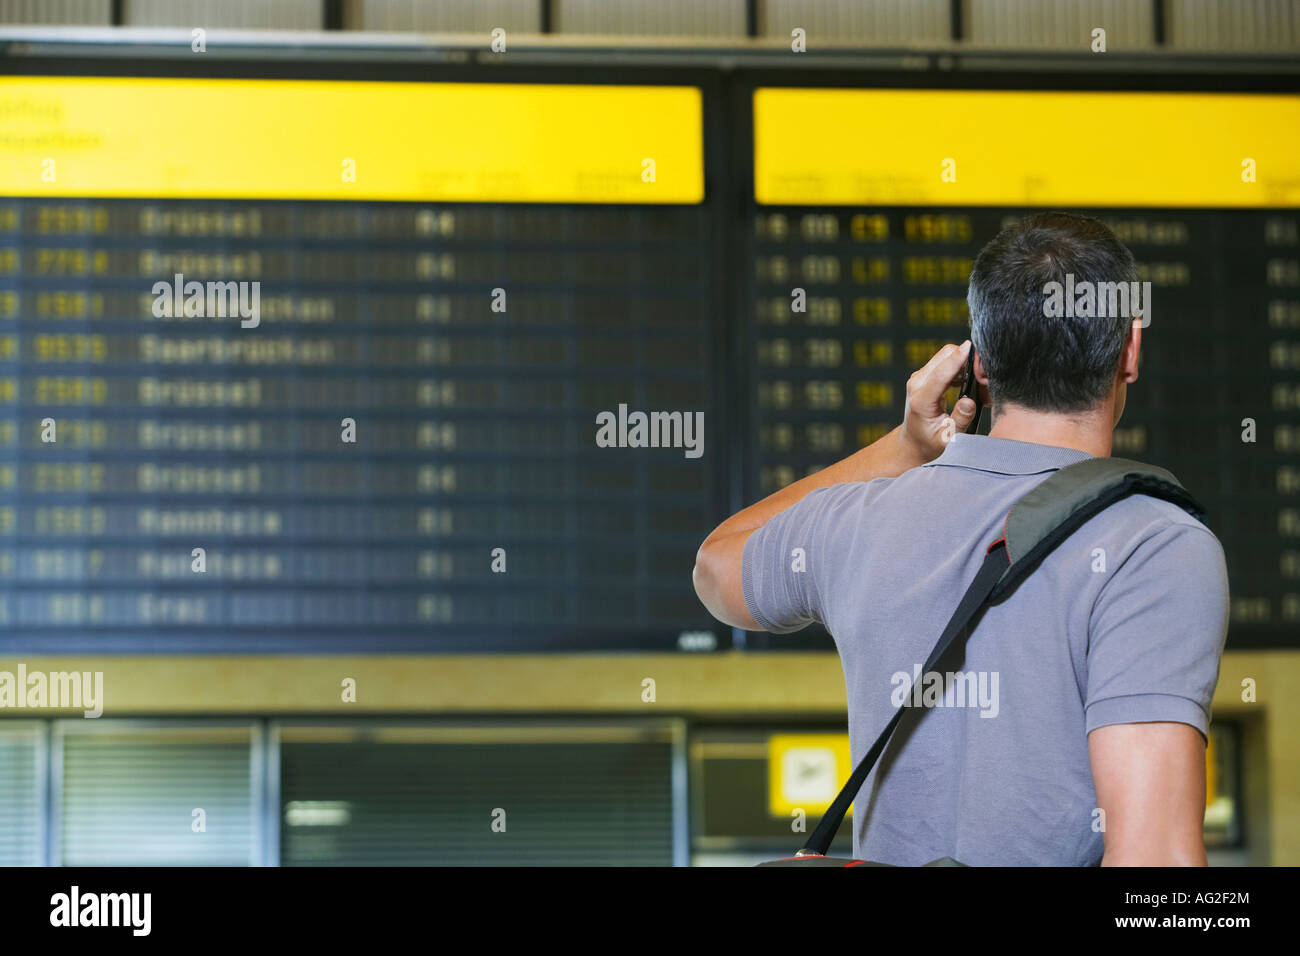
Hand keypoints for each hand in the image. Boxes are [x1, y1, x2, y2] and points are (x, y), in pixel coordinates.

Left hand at [900, 340, 978, 463]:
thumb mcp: (948, 438)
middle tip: (985, 377)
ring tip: (979, 383)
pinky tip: (969, 382)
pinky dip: (960, 366)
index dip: (957, 359)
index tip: (971, 348)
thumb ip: (960, 420)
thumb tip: (969, 402)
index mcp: (921, 400)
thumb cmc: (930, 443)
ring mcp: (920, 377)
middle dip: (968, 359)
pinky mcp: (925, 375)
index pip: (940, 373)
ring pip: (946, 355)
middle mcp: (917, 384)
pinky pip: (945, 361)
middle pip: (944, 356)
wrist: (914, 442)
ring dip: (965, 363)